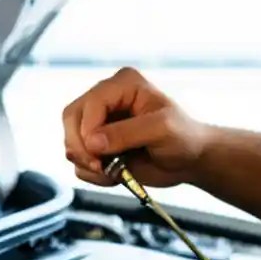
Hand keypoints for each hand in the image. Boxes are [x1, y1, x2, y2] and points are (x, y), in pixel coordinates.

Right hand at [61, 67, 213, 187]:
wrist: (190, 160)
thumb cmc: (184, 137)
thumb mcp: (162, 130)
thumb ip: (127, 133)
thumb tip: (92, 142)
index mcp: (123, 84)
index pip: (90, 103)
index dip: (88, 129)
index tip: (99, 154)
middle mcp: (106, 99)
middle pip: (71, 119)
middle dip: (81, 147)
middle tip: (100, 166)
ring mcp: (99, 123)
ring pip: (70, 141)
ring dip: (87, 163)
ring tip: (114, 171)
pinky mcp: (97, 145)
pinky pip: (78, 161)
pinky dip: (92, 173)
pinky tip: (115, 175)